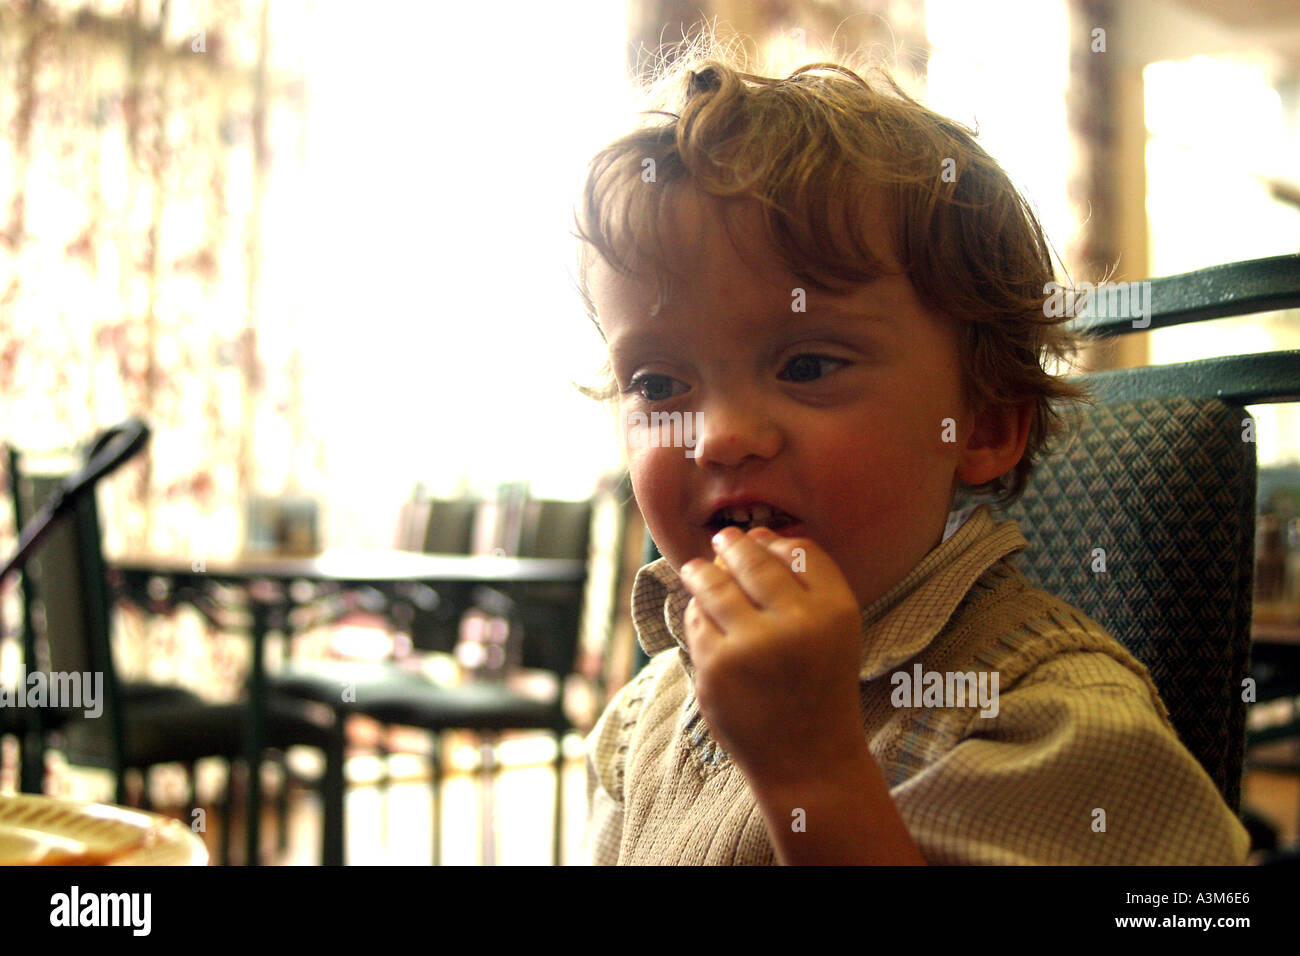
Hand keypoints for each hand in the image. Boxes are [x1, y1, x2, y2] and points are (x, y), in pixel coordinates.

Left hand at [678, 526, 865, 787]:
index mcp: (835, 610)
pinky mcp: (715, 666)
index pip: (798, 550)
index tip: (758, 539)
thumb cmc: (818, 686)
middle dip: (731, 544)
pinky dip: (697, 613)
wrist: (807, 760)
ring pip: (714, 583)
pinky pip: (697, 619)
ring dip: (702, 572)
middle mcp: (797, 623)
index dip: (773, 541)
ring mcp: (751, 645)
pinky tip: (702, 615)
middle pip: (753, 559)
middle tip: (721, 539)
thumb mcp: (834, 631)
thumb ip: (804, 583)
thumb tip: (754, 534)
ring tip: (696, 569)